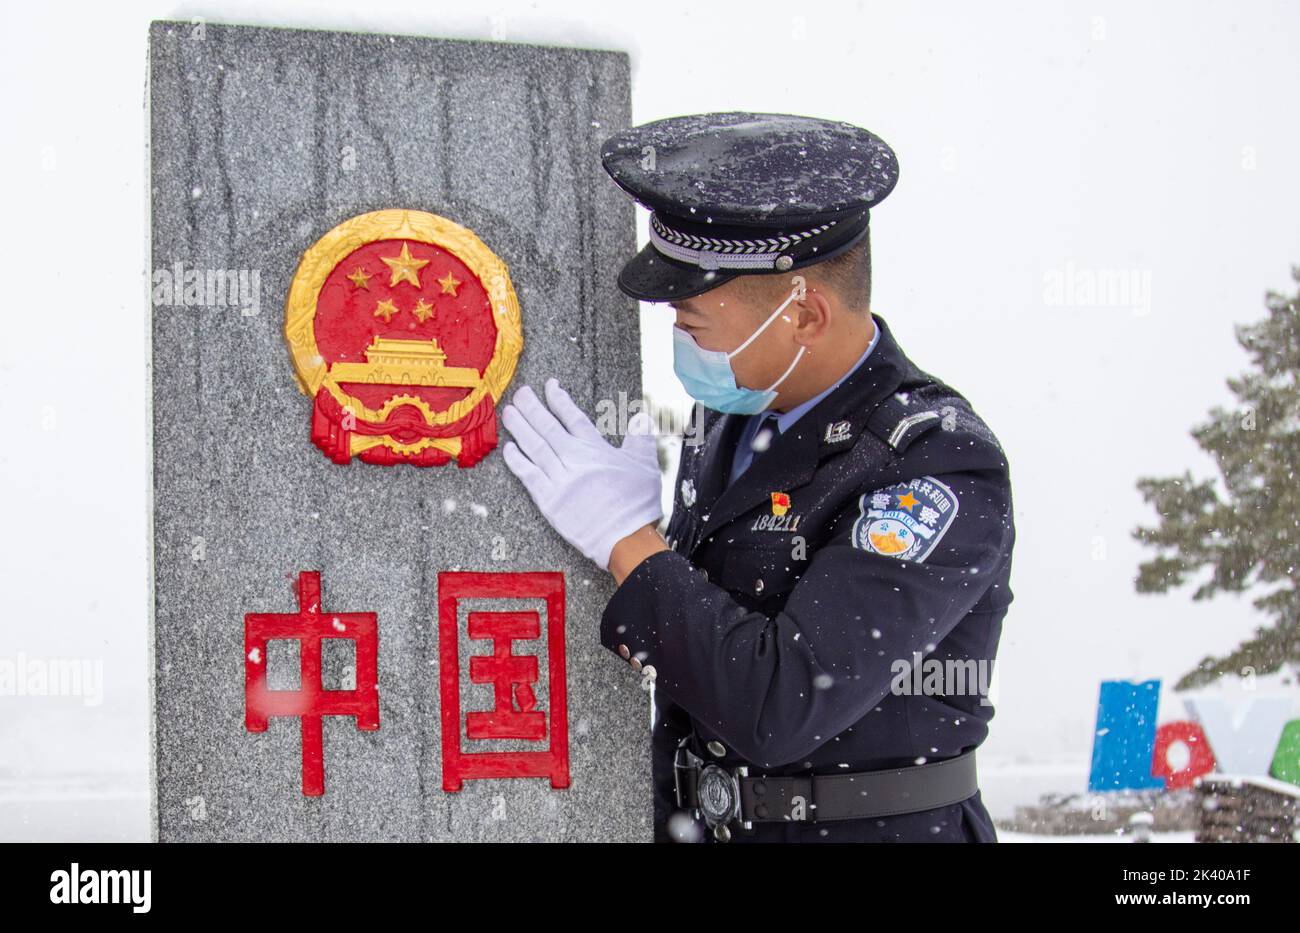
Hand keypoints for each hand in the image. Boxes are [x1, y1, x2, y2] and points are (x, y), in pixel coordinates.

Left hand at [501, 378, 662, 570]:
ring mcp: (559, 479)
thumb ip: (641, 438)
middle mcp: (574, 459)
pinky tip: (509, 449)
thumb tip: (641, 417)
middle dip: (532, 407)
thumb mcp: (646, 465)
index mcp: (595, 449)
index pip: (572, 417)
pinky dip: (517, 461)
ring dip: (520, 428)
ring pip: (534, 446)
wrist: (625, 537)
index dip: (559, 399)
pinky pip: (528, 475)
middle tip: (520, 393)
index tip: (549, 386)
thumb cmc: (637, 504)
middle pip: (547, 427)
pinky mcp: (548, 500)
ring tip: (508, 412)